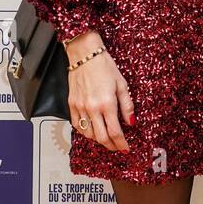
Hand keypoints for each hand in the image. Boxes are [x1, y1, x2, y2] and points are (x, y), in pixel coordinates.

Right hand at [65, 31, 134, 151]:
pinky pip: (76, 125)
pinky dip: (85, 131)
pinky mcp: (71, 104)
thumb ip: (127, 105)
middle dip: (111, 145)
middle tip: (117, 147)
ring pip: (88, 134)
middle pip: (101, 137)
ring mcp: (80, 107)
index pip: (115, 132)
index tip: (125, 148)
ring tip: (106, 138)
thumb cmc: (104, 66)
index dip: (121, 143)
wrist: (85, 54)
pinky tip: (91, 130)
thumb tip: (131, 122)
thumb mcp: (122, 84)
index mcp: (107, 103)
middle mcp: (92, 108)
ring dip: (98, 139)